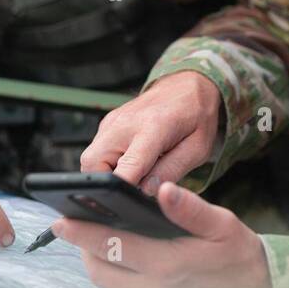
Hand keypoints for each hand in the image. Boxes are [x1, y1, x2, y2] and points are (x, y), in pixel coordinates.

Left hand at [52, 181, 272, 287]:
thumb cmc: (238, 254)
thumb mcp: (223, 224)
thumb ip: (191, 208)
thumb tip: (164, 189)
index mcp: (167, 263)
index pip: (112, 245)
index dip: (83, 232)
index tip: (61, 220)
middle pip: (100, 270)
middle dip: (83, 246)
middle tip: (76, 222)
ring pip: (107, 283)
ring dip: (95, 259)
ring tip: (95, 233)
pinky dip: (111, 271)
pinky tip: (119, 251)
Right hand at [80, 71, 221, 193]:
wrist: (188, 84)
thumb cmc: (196, 116)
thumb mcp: (197, 148)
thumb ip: (172, 170)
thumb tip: (146, 191)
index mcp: (153, 128)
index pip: (127, 165)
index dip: (123, 188)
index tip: (126, 203)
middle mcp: (126, 123)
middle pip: (94, 164)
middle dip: (108, 183)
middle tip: (133, 187)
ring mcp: (113, 121)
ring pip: (90, 159)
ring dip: (108, 173)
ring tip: (137, 172)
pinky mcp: (107, 123)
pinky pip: (97, 150)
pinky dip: (108, 162)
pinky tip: (132, 160)